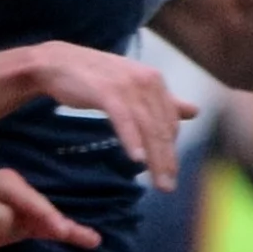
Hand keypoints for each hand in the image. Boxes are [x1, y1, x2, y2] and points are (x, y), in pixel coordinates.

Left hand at [0, 169, 101, 251]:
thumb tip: (14, 222)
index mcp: (7, 184)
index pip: (31, 202)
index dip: (46, 216)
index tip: (60, 230)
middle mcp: (20, 192)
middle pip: (45, 210)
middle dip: (62, 223)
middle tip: (87, 238)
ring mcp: (22, 208)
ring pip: (49, 219)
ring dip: (69, 229)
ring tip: (93, 240)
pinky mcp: (21, 223)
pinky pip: (44, 228)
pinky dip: (62, 233)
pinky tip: (85, 239)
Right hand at [26, 45, 193, 187]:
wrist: (57, 63)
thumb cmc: (94, 79)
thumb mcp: (132, 88)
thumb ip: (162, 101)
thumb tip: (195, 112)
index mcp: (155, 81)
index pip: (170, 122)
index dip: (171, 150)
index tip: (170, 175)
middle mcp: (147, 81)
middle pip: (161, 128)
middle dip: (166, 160)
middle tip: (167, 188)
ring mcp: (127, 85)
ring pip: (147, 128)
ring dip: (154, 158)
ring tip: (158, 182)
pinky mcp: (107, 91)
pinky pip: (124, 120)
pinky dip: (131, 140)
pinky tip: (136, 159)